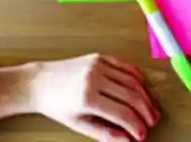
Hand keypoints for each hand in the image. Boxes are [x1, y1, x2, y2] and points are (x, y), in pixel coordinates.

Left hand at [27, 55, 158, 141]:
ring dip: (145, 96)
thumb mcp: (77, 124)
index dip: (136, 125)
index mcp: (87, 98)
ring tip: (150, 108)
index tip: (141, 134)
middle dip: (145, 111)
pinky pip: (126, 66)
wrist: (39, 83)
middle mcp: (95, 79)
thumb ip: (104, 133)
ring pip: (133, 81)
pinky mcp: (100, 57)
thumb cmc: (55, 104)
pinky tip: (142, 88)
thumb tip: (126, 141)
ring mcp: (98, 65)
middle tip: (151, 122)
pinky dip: (137, 78)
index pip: (122, 113)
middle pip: (131, 96)